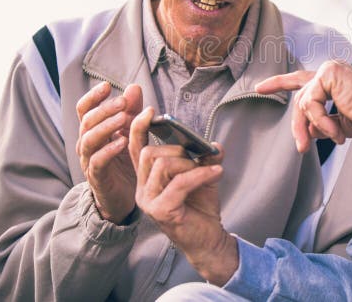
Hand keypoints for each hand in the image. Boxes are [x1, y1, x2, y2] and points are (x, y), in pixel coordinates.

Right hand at [75, 82, 141, 223]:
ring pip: (88, 140)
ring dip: (105, 127)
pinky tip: (122, 142)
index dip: (93, 97)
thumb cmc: (123, 161)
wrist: (123, 196)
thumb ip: (131, 110)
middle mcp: (86, 143)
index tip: (107, 86)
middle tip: (122, 102)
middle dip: (104, 109)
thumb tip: (134, 87)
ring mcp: (89, 161)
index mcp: (93, 130)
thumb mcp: (130, 132)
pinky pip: (97, 162)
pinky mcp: (97, 177)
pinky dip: (108, 151)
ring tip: (123, 119)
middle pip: (87, 121)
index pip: (85, 109)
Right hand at [129, 109, 237, 284]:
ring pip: (162, 165)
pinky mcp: (161, 211)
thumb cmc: (201, 208)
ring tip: (208, 171)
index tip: (150, 111)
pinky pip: (179, 183)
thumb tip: (212, 145)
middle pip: (149, 153)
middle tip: (197, 160)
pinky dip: (200, 174)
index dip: (139, 128)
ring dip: (190, 164)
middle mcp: (142, 189)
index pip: (135, 148)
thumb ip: (204, 157)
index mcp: (147, 178)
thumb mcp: (203, 175)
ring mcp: (148, 201)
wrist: (208, 239)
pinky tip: (215, 173)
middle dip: (177, 150)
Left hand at [255, 60, 351, 152]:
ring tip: (335, 137)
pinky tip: (336, 131)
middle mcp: (329, 70)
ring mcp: (328, 69)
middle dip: (298, 125)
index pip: (301, 80)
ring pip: (303, 103)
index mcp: (332, 79)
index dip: (279, 83)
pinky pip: (311, 103)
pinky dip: (321, 121)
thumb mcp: (339, 124)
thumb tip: (307, 131)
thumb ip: (320, 123)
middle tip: (302, 148)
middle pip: (300, 98)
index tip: (260, 88)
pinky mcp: (328, 74)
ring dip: (316, 126)